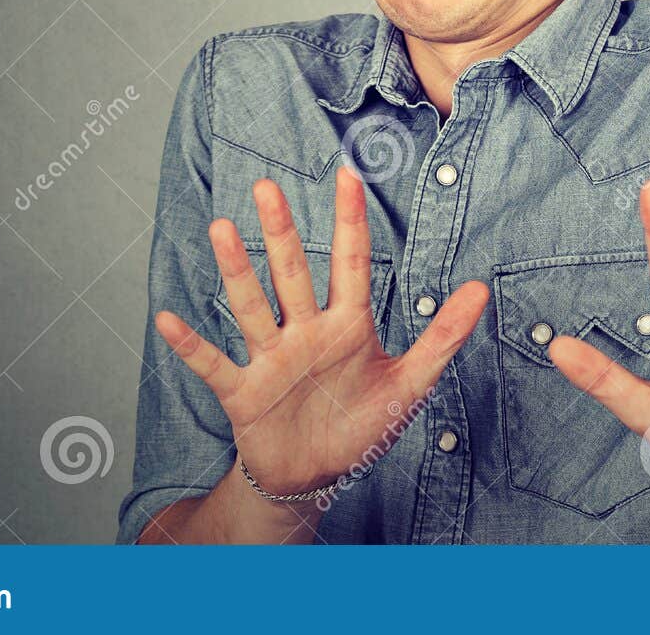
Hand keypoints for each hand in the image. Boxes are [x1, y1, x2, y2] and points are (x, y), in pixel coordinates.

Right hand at [155, 166, 489, 498]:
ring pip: (252, 307)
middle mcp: (305, 331)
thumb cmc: (360, 423)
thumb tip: (482, 289)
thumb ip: (444, 336)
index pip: (351, 263)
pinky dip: (191, 345)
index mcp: (347, 325)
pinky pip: (214, 365)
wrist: (315, 475)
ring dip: (237, 270)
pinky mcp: (244, 392)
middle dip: (281, 231)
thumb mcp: (410, 383)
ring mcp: (271, 358)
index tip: (348, 173)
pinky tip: (168, 319)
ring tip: (222, 228)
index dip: (351, 220)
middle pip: (292, 273)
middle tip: (266, 186)